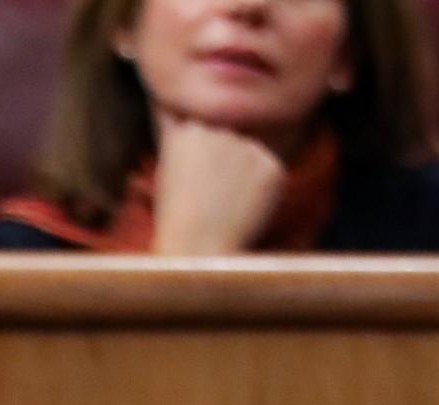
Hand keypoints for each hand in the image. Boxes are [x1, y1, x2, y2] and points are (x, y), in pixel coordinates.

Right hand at [151, 116, 286, 255]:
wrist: (198, 251)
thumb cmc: (176, 221)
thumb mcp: (165, 172)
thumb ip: (181, 143)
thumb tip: (182, 120)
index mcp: (189, 129)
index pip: (202, 132)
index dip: (200, 160)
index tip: (195, 182)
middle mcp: (220, 130)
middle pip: (229, 140)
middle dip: (224, 162)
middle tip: (211, 199)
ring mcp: (248, 147)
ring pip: (251, 156)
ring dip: (244, 175)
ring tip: (226, 208)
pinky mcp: (272, 166)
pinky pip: (271, 174)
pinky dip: (264, 191)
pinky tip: (243, 211)